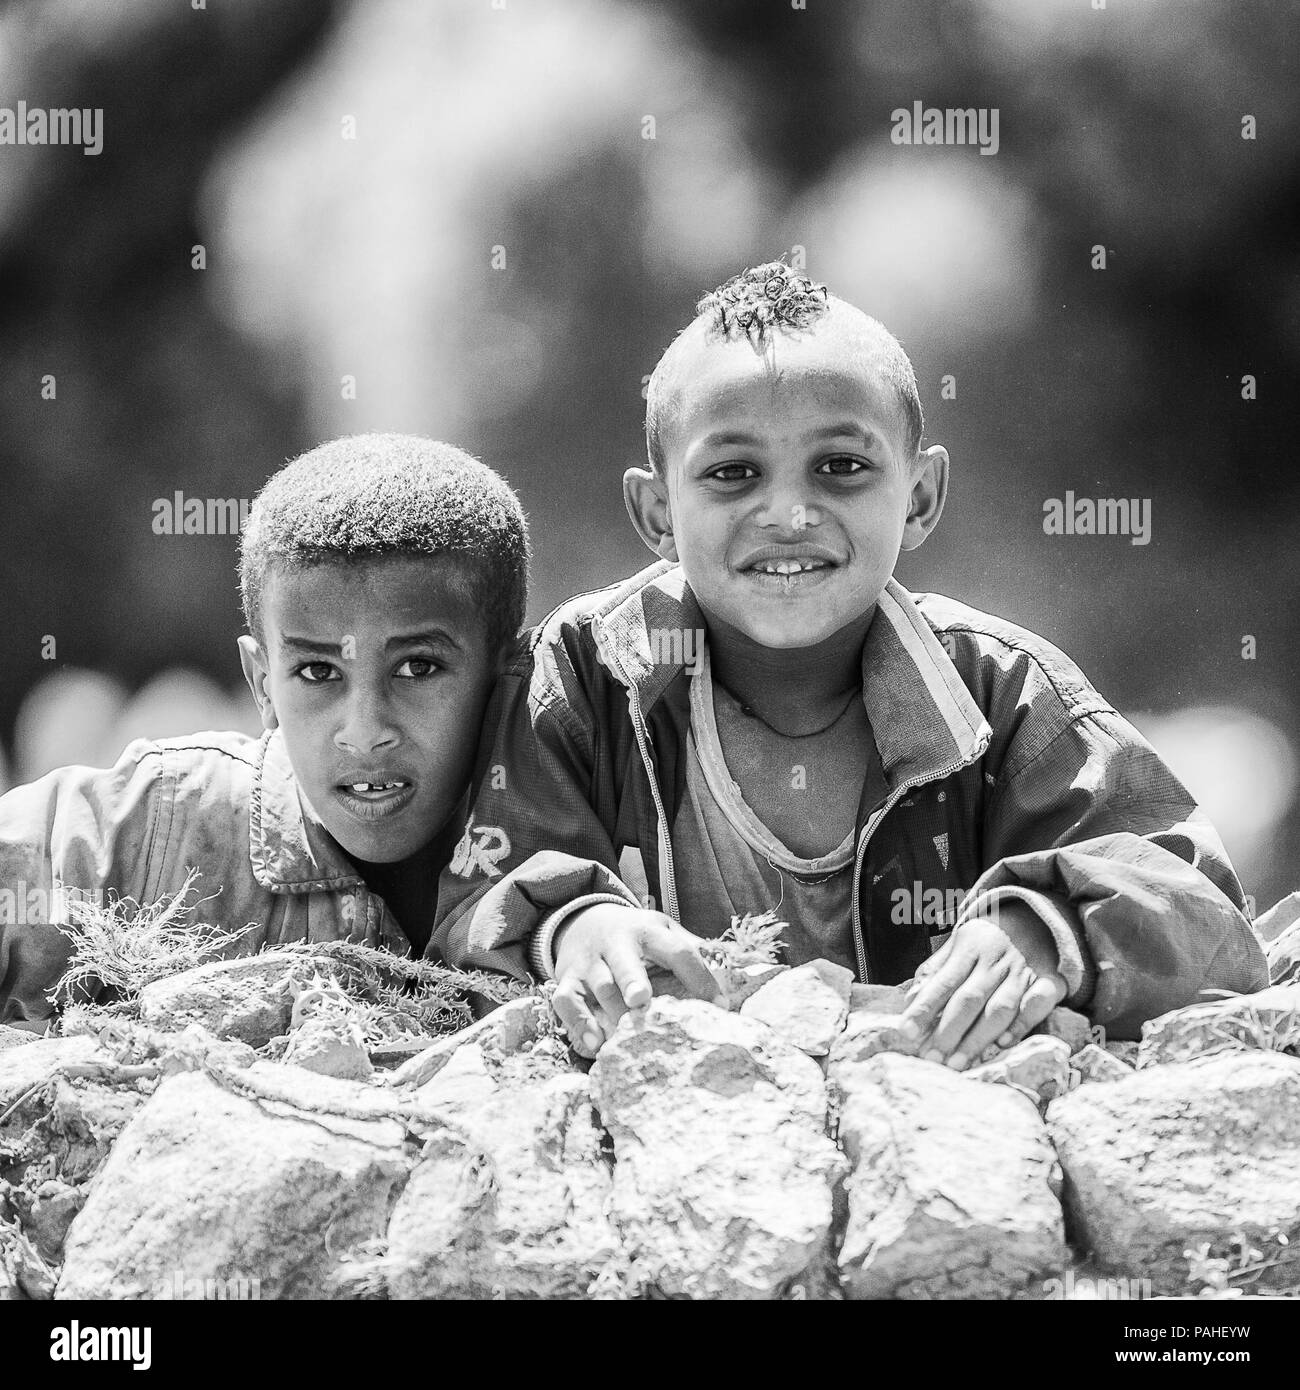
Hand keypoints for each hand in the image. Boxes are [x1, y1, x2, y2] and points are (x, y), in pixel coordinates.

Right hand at [552, 903, 724, 1057]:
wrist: (584, 921)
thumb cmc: (637, 937)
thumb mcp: (665, 932)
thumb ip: (696, 950)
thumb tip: (742, 974)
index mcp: (649, 932)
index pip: (678, 951)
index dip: (699, 976)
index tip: (720, 1006)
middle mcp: (617, 944)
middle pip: (624, 961)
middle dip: (632, 979)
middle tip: (642, 1000)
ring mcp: (589, 962)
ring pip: (597, 986)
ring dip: (610, 1012)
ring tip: (622, 1038)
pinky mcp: (567, 980)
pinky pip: (566, 1002)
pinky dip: (577, 1024)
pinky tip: (594, 1045)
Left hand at [898, 900, 1067, 1069]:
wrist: (1037, 922)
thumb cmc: (986, 943)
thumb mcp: (957, 946)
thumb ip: (934, 972)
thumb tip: (911, 1000)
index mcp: (969, 947)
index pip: (942, 982)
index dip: (923, 1009)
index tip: (905, 1033)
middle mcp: (996, 960)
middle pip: (970, 999)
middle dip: (948, 1032)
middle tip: (931, 1059)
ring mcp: (1024, 972)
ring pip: (1000, 1008)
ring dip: (978, 1038)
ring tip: (957, 1063)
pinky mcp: (1050, 982)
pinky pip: (1037, 1005)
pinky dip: (1021, 1025)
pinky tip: (1004, 1044)